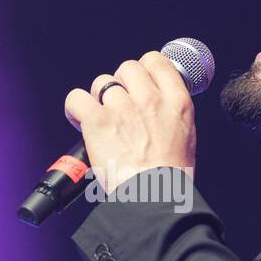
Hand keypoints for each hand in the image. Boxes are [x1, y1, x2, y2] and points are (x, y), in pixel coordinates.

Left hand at [64, 50, 195, 194]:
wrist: (154, 199)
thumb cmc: (170, 178)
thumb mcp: (186, 136)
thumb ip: (170, 114)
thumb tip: (157, 105)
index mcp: (177, 102)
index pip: (156, 61)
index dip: (143, 69)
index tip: (137, 82)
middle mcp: (150, 99)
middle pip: (127, 68)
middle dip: (121, 84)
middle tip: (118, 107)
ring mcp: (123, 108)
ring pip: (102, 82)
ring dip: (99, 99)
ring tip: (100, 120)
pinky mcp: (98, 121)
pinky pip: (77, 98)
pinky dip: (74, 108)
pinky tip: (79, 121)